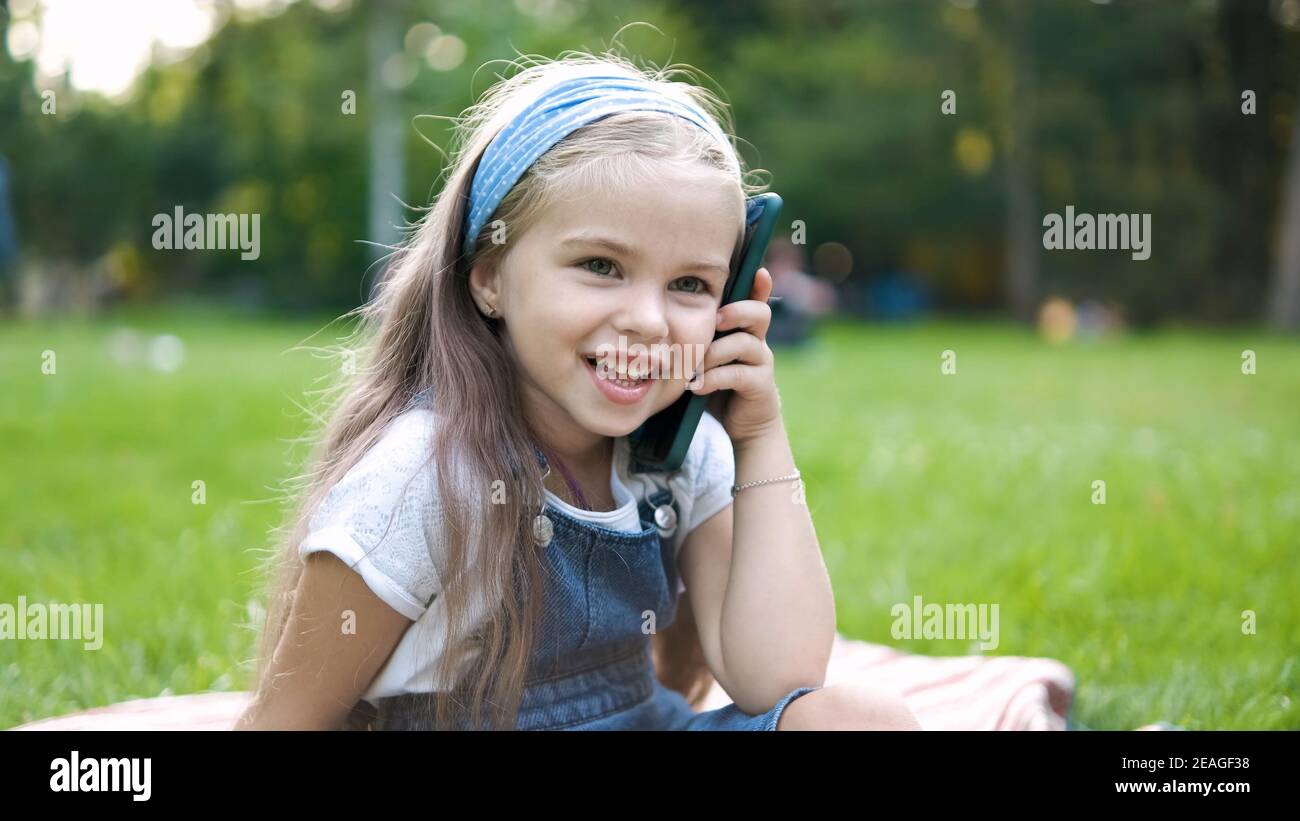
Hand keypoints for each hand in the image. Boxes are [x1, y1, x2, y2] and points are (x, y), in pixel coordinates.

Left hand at [686, 266, 783, 445]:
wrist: (743, 424)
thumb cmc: (718, 386)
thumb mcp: (705, 359)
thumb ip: (697, 340)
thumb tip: (659, 324)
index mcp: (743, 330)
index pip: (754, 300)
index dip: (759, 285)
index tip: (757, 271)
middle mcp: (757, 341)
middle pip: (759, 313)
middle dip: (737, 311)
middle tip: (716, 319)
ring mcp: (761, 362)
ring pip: (746, 343)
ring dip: (716, 352)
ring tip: (696, 366)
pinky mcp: (760, 385)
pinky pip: (739, 375)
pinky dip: (714, 379)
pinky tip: (697, 387)